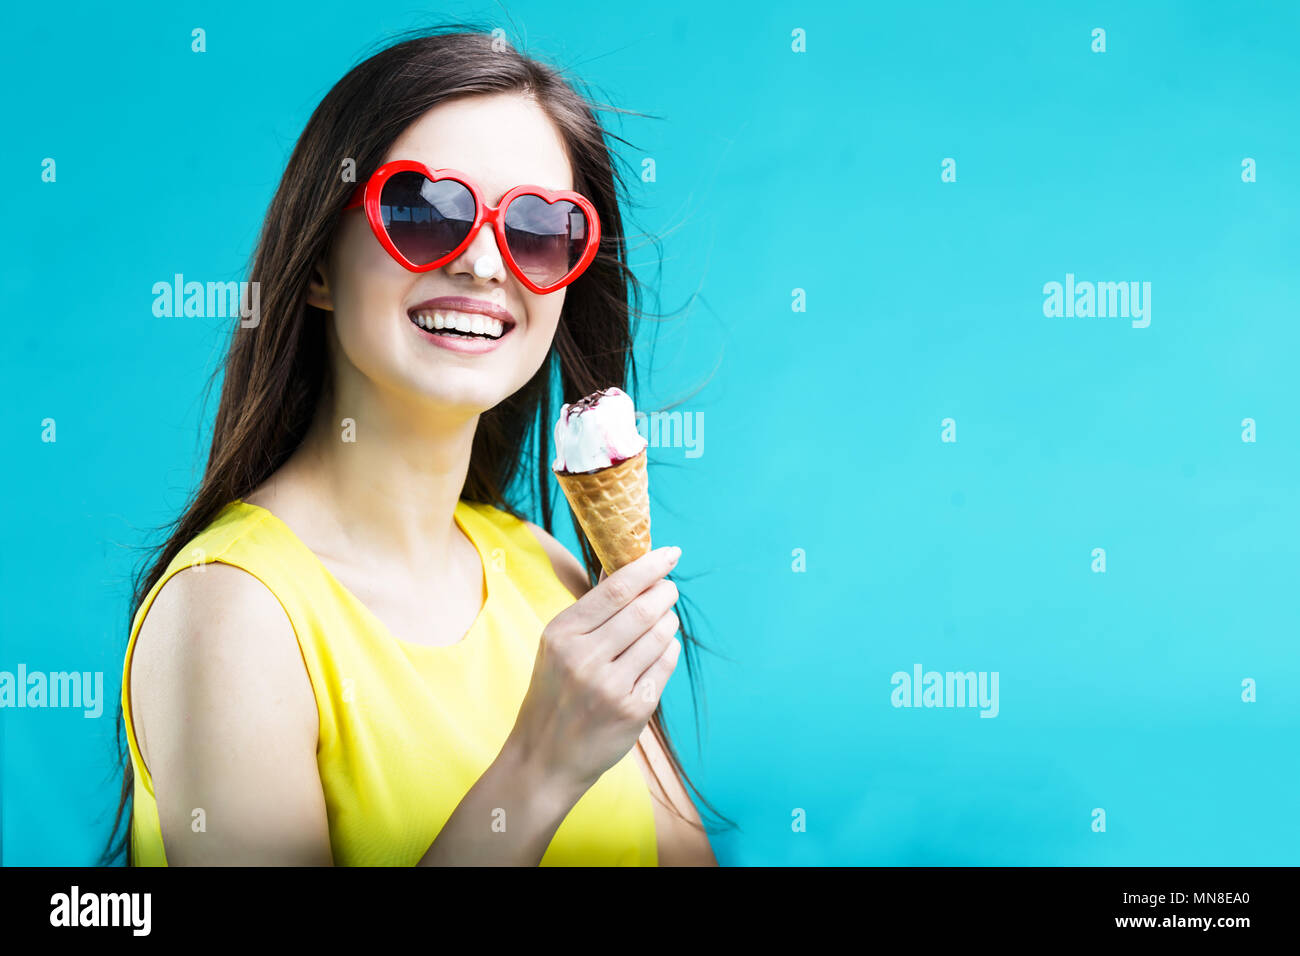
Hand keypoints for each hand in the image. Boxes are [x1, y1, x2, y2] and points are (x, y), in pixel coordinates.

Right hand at [510, 546, 683, 794]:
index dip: (649, 566)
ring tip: (665, 619)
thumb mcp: (558, 646)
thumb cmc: (555, 693)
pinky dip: (669, 650)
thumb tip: (625, 566)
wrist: (545, 758)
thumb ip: (592, 609)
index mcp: (562, 634)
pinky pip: (664, 665)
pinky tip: (662, 648)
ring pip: (659, 636)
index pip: (616, 588)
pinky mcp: (633, 709)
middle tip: (670, 588)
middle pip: (642, 610)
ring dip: (669, 621)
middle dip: (664, 593)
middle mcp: (584, 658)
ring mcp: (610, 685)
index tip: (671, 553)